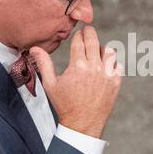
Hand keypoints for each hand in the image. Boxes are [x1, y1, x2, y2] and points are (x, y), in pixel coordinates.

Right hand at [29, 25, 120, 139]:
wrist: (83, 123)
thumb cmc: (65, 105)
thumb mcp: (51, 85)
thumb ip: (44, 64)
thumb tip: (34, 48)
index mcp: (77, 66)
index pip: (79, 41)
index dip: (78, 36)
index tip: (77, 34)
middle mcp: (94, 67)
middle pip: (94, 40)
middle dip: (90, 33)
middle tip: (87, 30)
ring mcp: (107, 74)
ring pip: (108, 51)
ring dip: (101, 48)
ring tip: (95, 51)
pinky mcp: (116, 81)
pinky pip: (117, 64)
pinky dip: (111, 62)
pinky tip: (104, 66)